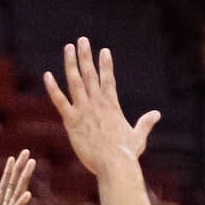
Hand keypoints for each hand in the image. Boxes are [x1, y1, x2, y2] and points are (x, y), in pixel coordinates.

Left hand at [43, 38, 160, 178]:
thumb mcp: (138, 136)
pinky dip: (53, 88)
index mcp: (112, 106)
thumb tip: (157, 114)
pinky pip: (60, 101)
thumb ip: (145, 123)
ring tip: (69, 47)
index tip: (104, 51)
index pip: (108, 80)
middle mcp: (97, 104)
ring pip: (76, 81)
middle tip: (82, 40)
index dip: (106, 65)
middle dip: (86, 56)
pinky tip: (47, 75)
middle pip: (91, 74)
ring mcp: (84, 111)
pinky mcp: (72, 121)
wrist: (115, 164)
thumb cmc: (126, 154)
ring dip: (72, 63)